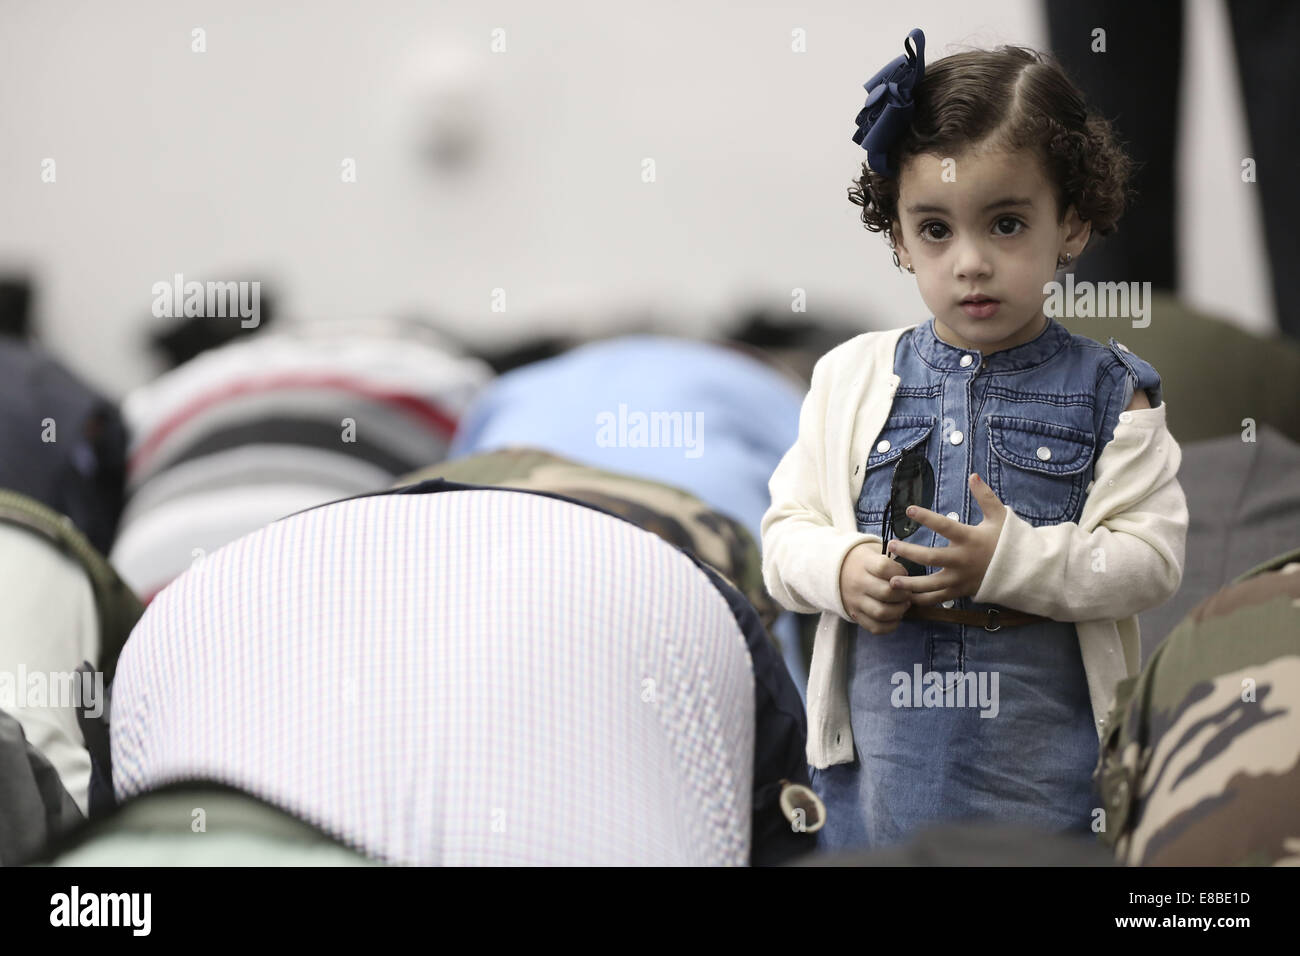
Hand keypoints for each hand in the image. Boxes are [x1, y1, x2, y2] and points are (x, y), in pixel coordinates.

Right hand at [839, 541, 912, 633]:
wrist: (838, 572)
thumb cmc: (865, 562)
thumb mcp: (874, 552)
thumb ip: (892, 559)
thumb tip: (908, 574)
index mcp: (863, 564)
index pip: (884, 568)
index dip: (899, 572)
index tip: (903, 573)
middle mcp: (858, 583)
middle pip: (886, 592)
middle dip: (904, 594)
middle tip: (908, 592)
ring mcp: (855, 601)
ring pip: (882, 612)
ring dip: (899, 611)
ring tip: (903, 604)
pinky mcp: (856, 616)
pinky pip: (876, 627)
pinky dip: (890, 625)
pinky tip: (895, 616)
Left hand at [883, 473, 1004, 605]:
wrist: (1022, 571)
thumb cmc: (1008, 541)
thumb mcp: (1000, 516)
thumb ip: (985, 496)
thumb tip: (973, 475)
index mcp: (970, 539)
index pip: (945, 526)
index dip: (927, 518)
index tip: (909, 510)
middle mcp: (962, 560)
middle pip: (930, 557)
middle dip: (909, 552)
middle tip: (891, 546)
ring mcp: (960, 579)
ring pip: (931, 584)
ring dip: (910, 583)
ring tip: (891, 580)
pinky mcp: (960, 591)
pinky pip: (938, 598)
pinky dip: (921, 599)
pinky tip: (906, 596)